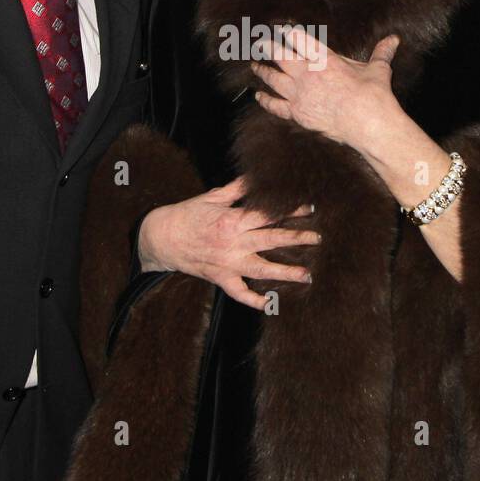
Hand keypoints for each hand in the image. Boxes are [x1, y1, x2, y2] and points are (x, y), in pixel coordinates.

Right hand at [137, 176, 317, 308]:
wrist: (160, 238)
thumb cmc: (187, 214)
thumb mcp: (212, 198)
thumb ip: (238, 189)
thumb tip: (257, 176)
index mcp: (232, 220)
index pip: (267, 214)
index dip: (290, 210)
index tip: (310, 208)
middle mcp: (232, 243)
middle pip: (271, 240)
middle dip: (297, 239)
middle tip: (319, 239)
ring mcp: (227, 263)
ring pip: (262, 269)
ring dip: (286, 272)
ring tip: (308, 276)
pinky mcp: (220, 278)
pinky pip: (239, 292)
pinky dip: (254, 300)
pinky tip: (271, 304)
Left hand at [252, 29, 400, 149]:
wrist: (368, 124)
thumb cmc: (373, 95)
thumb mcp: (377, 69)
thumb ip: (381, 53)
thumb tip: (394, 40)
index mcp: (323, 58)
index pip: (298, 38)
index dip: (287, 32)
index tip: (280, 28)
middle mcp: (306, 73)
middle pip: (279, 55)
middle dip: (267, 47)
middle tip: (259, 43)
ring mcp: (299, 94)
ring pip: (273, 79)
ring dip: (262, 71)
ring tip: (255, 65)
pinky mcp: (298, 114)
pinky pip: (275, 106)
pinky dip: (266, 100)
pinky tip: (259, 96)